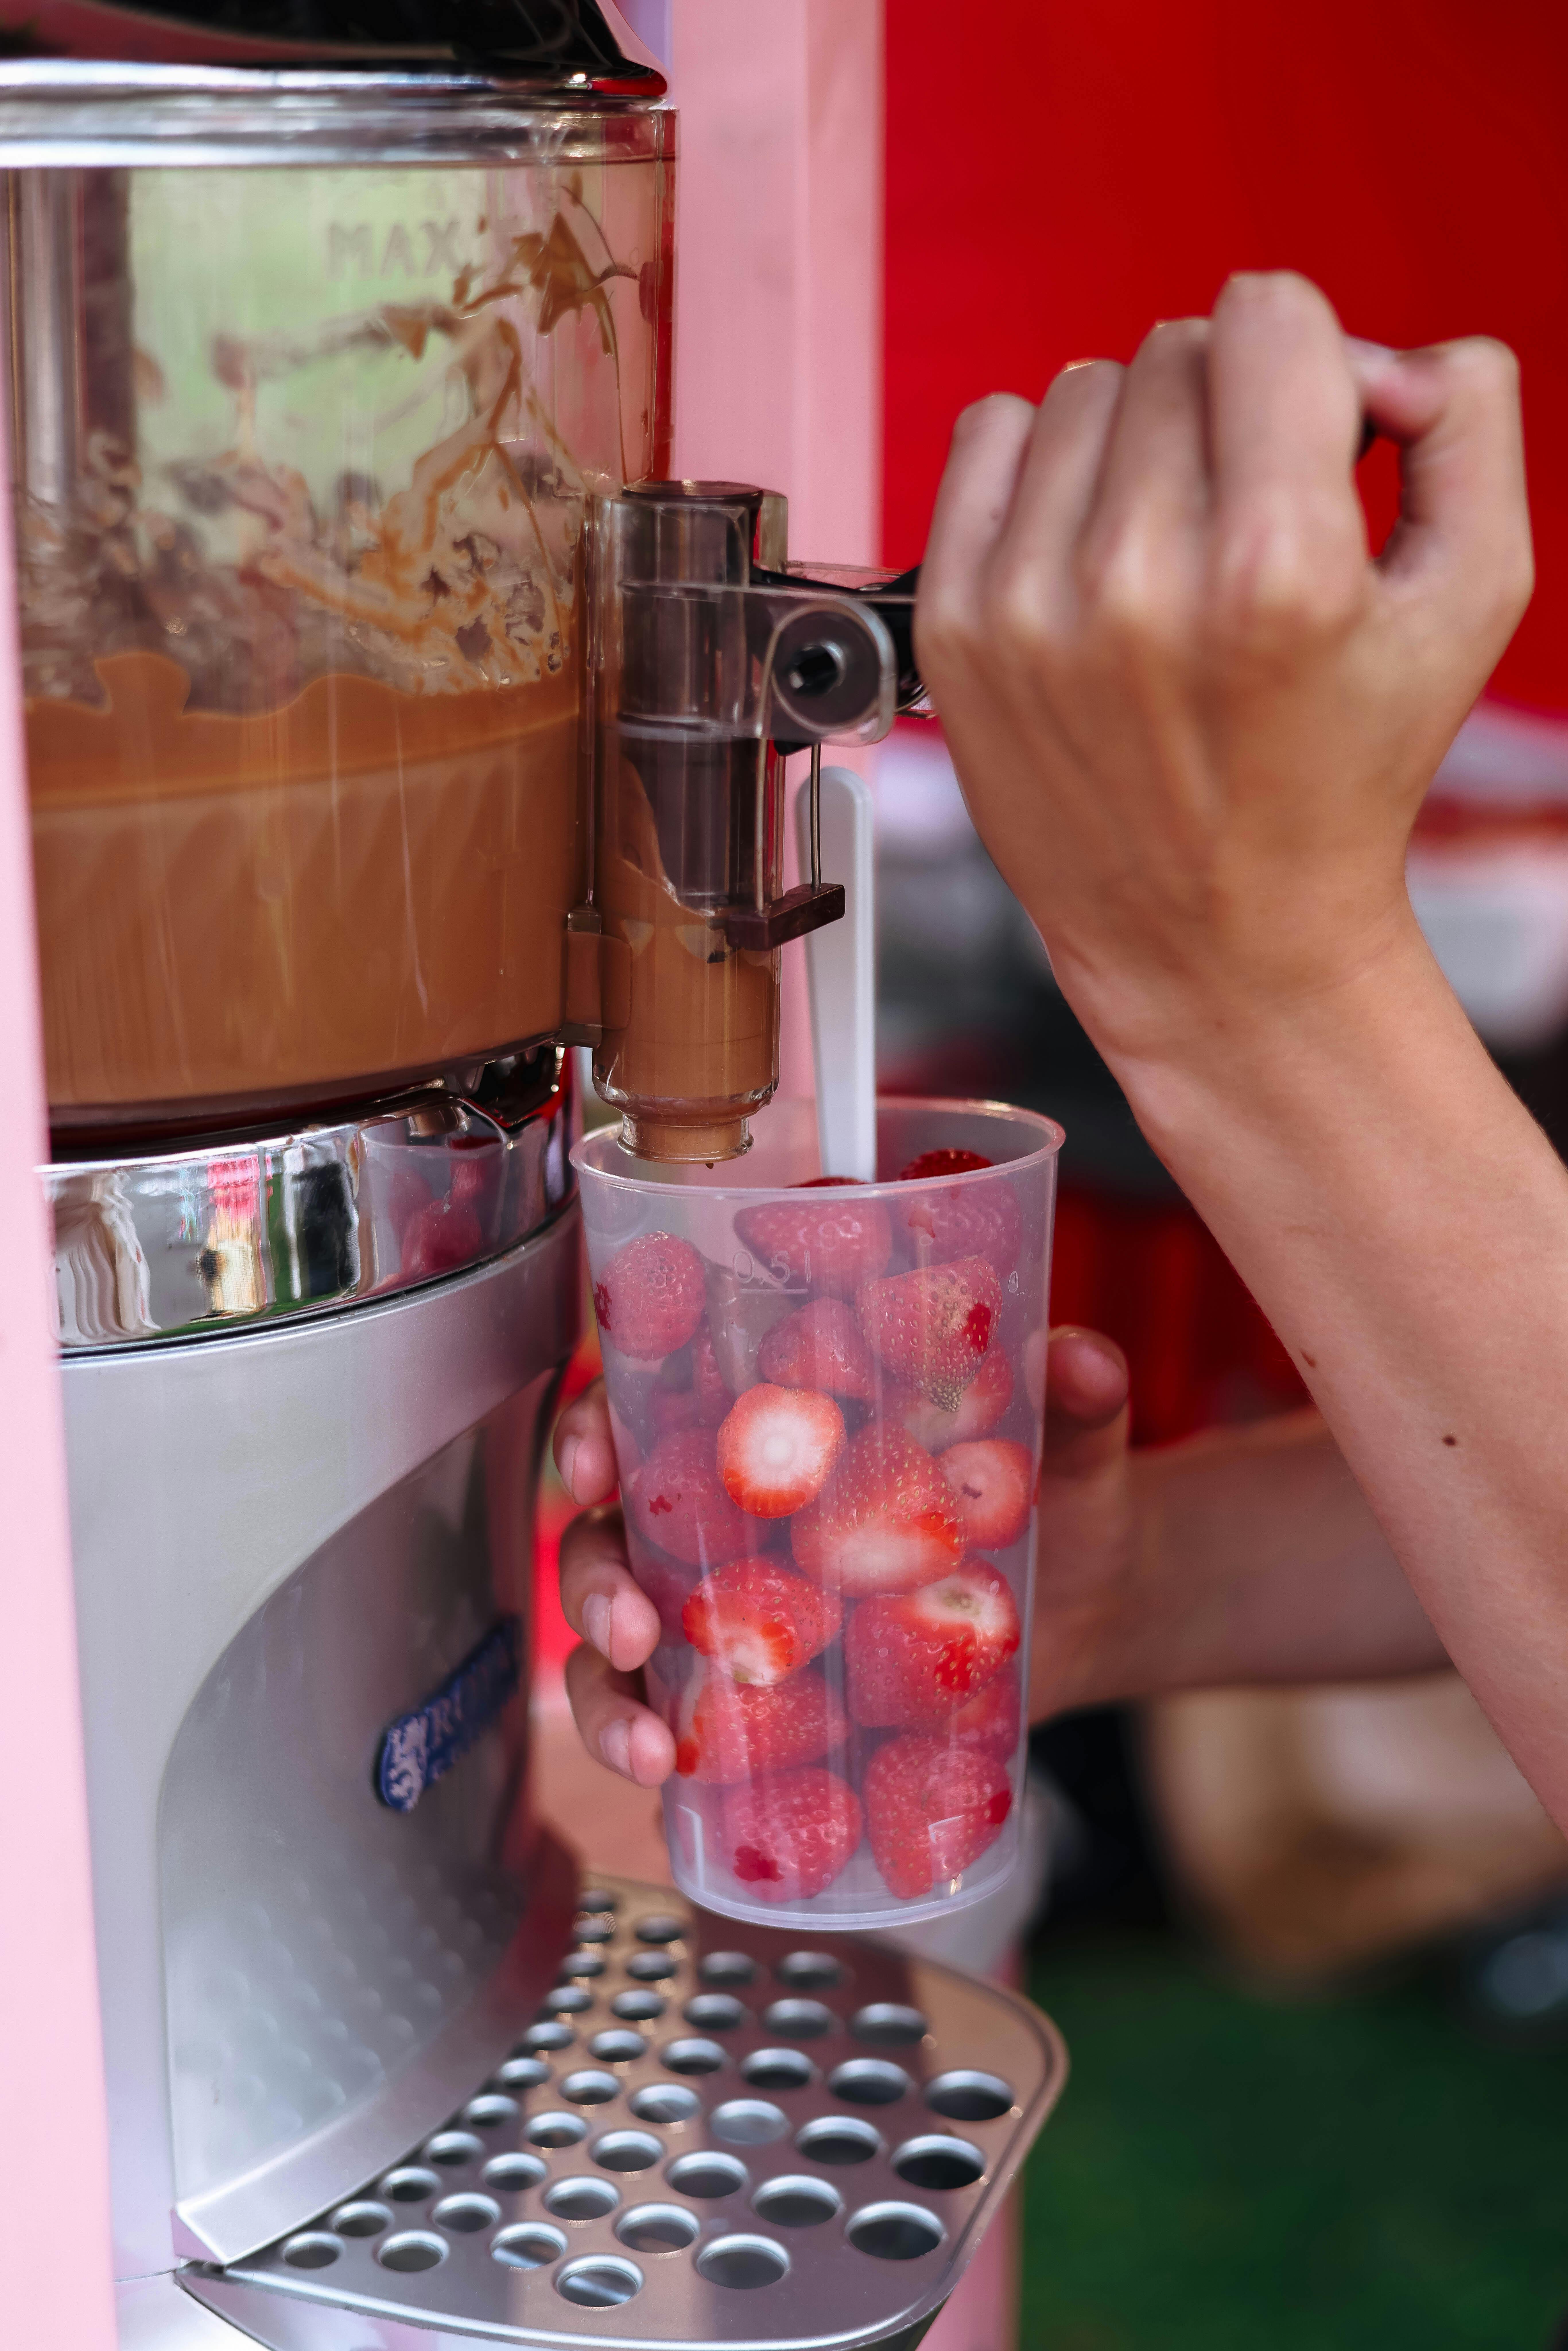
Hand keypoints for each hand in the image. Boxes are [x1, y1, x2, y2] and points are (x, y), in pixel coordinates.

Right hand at [549, 1330, 1134, 1784]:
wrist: (1099, 1611)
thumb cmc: (1066, 1502)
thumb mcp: (1072, 1454)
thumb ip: (1078, 1405)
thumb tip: (1082, 1358)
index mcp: (778, 1429)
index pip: (647, 1410)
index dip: (598, 1429)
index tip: (596, 1460)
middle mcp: (735, 1518)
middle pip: (615, 1533)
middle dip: (590, 1578)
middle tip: (622, 1624)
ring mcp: (741, 1616)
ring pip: (624, 1642)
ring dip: (607, 1694)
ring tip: (648, 1749)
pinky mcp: (767, 1701)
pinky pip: (681, 1724)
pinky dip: (656, 1751)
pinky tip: (669, 1785)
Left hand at [915, 271, 1532, 1091]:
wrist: (1217, 932)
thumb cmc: (1343, 772)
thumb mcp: (1471, 597)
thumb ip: (1463, 420)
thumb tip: (1379, 351)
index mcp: (1275, 566)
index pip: (1268, 312)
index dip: (1305, 363)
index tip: (1307, 446)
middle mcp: (1139, 582)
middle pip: (1175, 348)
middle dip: (1223, 412)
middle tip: (1242, 524)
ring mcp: (1030, 606)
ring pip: (1081, 388)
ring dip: (1134, 445)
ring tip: (1167, 555)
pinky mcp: (957, 627)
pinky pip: (986, 434)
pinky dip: (1042, 469)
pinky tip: (1089, 553)